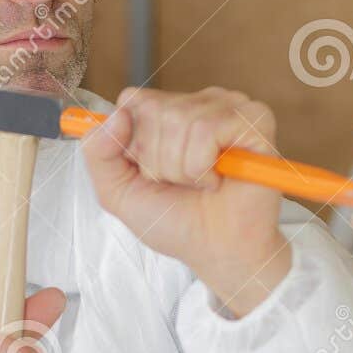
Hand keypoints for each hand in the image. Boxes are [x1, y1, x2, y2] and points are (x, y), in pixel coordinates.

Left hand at [82, 85, 292, 316]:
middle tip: (180, 182)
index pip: (131, 101)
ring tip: (200, 183)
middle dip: (158, 161)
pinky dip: (202, 166)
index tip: (148, 173)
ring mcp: (228, 107)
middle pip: (154, 111)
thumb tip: (116, 114)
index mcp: (166, 112)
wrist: (215, 251)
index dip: (133, 144)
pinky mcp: (254, 120)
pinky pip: (207, 130)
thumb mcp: (118, 192)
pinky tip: (217, 179)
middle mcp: (197, 103)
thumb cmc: (174, 221)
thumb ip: (99, 154)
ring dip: (182, 168)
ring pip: (180, 120)